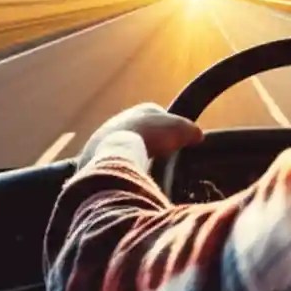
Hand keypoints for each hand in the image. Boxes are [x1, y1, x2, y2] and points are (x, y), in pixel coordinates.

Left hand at [78, 103, 202, 166]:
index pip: (158, 115)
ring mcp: (102, 139)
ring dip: (132, 157)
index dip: (169, 127)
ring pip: (122, 147)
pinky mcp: (92, 159)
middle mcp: (118, 120)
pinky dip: (120, 170)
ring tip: (145, 173)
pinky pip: (110, 163)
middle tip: (162, 159)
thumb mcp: (178, 130)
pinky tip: (128, 180)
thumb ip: (190, 130)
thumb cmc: (148, 137)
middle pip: (138, 131)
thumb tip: (198, 135)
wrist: (114, 153)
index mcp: (139, 110)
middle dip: (149, 143)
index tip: (176, 141)